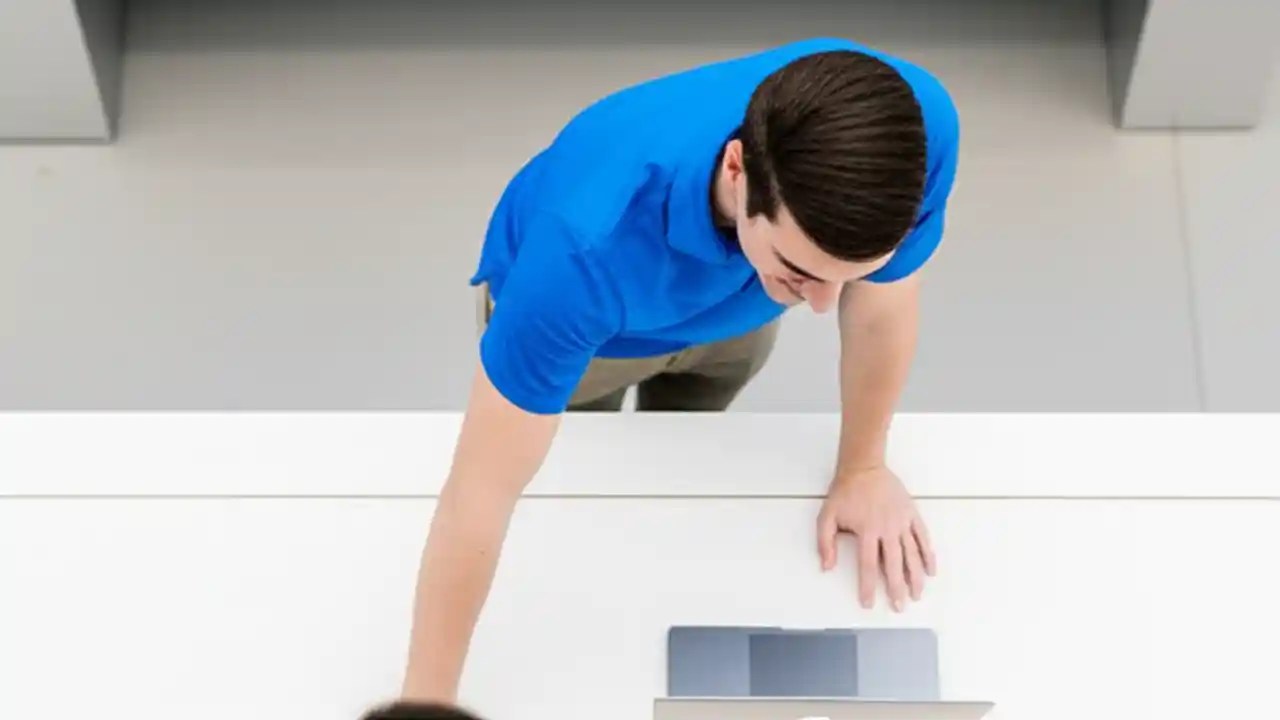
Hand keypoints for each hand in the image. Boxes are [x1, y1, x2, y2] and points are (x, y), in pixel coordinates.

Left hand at [817, 465, 935, 611]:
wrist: (863, 467)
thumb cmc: (845, 492)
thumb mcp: (827, 516)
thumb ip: (825, 542)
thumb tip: (827, 566)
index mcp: (867, 530)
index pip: (869, 566)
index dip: (869, 587)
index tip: (869, 603)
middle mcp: (887, 528)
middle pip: (895, 565)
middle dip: (897, 588)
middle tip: (899, 606)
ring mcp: (902, 521)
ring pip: (913, 554)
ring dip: (916, 576)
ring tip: (917, 594)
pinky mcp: (911, 514)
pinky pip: (923, 537)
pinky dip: (928, 554)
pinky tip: (931, 570)